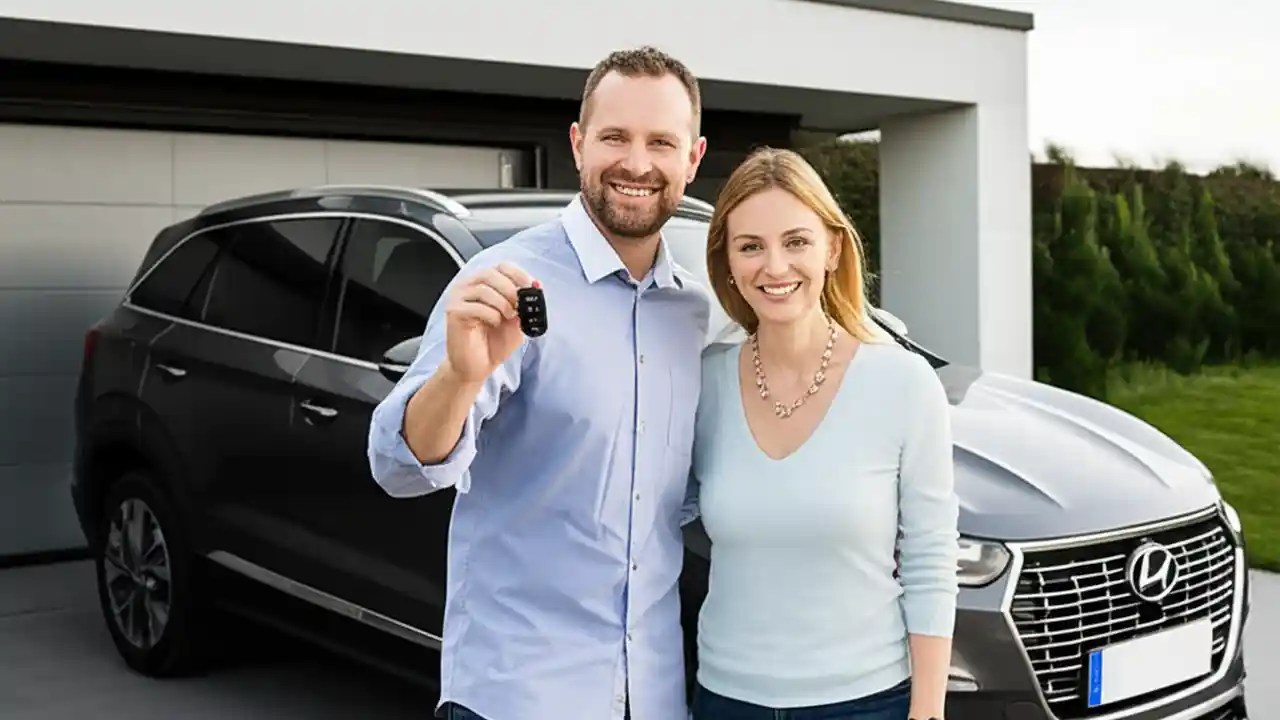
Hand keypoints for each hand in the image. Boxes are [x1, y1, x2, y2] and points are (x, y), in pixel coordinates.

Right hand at [442, 262, 537, 383]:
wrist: (477, 368)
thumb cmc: (493, 343)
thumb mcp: (517, 320)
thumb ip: (524, 303)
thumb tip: (536, 285)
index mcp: (483, 283)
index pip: (501, 266)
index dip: (518, 274)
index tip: (531, 287)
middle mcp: (467, 286)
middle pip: (490, 274)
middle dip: (510, 290)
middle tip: (518, 306)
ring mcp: (458, 298)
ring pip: (483, 289)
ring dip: (502, 303)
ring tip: (507, 317)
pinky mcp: (453, 312)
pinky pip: (475, 307)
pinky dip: (491, 314)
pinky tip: (494, 323)